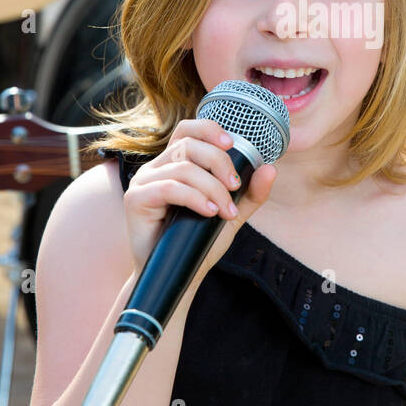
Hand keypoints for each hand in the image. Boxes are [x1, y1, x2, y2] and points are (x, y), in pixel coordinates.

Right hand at [124, 118, 276, 275]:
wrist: (178, 275)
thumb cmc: (198, 242)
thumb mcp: (230, 213)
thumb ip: (249, 192)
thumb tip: (270, 168)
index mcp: (175, 163)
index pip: (187, 130)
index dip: (209, 129)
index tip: (232, 144)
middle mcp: (156, 168)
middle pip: (189, 145)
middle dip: (219, 163)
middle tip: (235, 188)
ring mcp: (143, 181)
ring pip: (183, 167)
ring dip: (211, 188)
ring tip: (225, 211)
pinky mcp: (135, 199)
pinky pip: (168, 187)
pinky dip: (194, 197)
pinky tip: (208, 212)